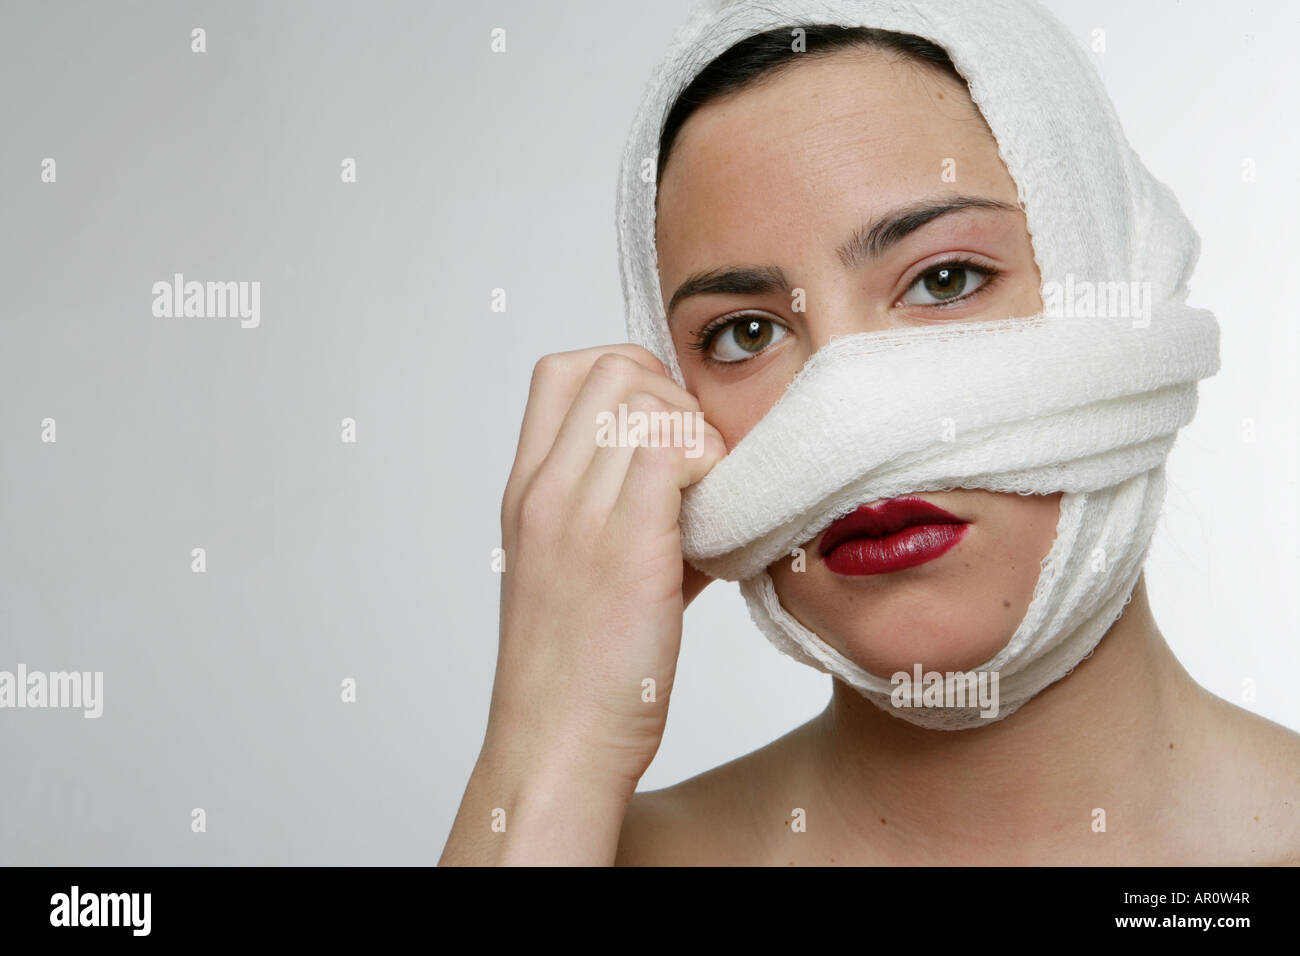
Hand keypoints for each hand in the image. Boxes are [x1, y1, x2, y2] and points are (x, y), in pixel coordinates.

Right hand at [487, 344, 725, 796]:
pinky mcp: (624, 548)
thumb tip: (700, 475)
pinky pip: (671, 452)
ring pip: (645, 400)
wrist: (557, 742)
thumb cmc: (577, 669)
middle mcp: (543, 490)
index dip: (629, 376)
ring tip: (707, 491)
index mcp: (526, 490)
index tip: (665, 427)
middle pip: (611, 367)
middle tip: (697, 457)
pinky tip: (716, 514)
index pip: (562, 370)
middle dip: (672, 393)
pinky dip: (708, 463)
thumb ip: (625, 509)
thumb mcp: (578, 570)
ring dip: (694, 430)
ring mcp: (578, 515)